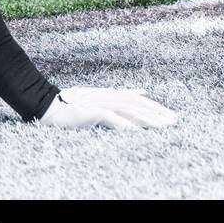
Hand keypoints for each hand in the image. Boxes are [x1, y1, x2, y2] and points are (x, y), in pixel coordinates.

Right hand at [39, 87, 176, 129]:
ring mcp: (101, 104)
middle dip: (158, 113)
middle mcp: (110, 98)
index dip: (156, 108)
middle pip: (139, 105)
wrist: (49, 106)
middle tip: (174, 121)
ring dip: (147, 119)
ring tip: (162, 126)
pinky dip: (124, 124)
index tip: (170, 115)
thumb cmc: (74, 102)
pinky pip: (111, 118)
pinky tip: (135, 130)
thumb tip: (142, 92)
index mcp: (113, 95)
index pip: (140, 102)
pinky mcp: (92, 112)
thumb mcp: (101, 96)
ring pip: (130, 111)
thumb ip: (121, 94)